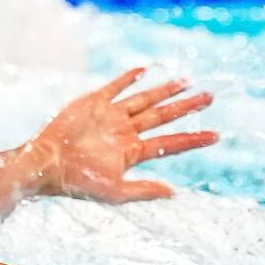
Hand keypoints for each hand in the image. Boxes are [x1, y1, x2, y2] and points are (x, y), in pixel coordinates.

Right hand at [32, 67, 217, 202]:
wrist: (47, 163)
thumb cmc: (77, 183)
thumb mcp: (114, 192)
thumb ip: (144, 191)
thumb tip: (174, 193)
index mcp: (131, 152)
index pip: (170, 144)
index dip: (194, 139)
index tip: (217, 135)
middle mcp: (124, 132)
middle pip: (163, 117)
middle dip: (186, 107)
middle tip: (210, 97)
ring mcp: (110, 116)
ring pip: (145, 100)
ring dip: (165, 91)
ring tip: (187, 82)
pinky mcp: (93, 102)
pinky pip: (115, 86)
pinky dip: (129, 78)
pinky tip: (144, 70)